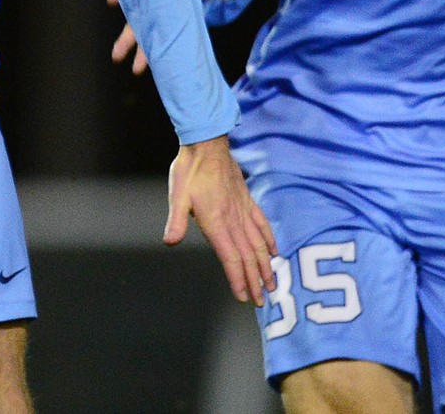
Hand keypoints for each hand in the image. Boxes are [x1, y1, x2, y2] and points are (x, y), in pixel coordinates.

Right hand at [109, 0, 226, 74]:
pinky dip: (148, 55)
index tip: (112, 0)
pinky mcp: (160, 30)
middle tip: (118, 54)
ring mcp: (151, 19)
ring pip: (138, 36)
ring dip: (132, 50)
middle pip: (132, 20)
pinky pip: (151, 43)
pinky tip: (143, 68)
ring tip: (131, 68)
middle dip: (126, 38)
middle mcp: (147, 4)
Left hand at [165, 136, 277, 305]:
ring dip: (265, 265)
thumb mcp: (177, 196)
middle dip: (255, 280)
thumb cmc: (189, 170)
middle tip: (262, 300)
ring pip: (258, 243)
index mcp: (216, 222)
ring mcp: (243, 210)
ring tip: (272, 283)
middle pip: (247, 256)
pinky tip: (273, 251)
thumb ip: (176, 221)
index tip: (244, 296)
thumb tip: (170, 242)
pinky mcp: (248, 201)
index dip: (238, 279)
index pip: (230, 257)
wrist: (207, 144)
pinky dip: (269, 239)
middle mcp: (233, 219)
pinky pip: (262, 224)